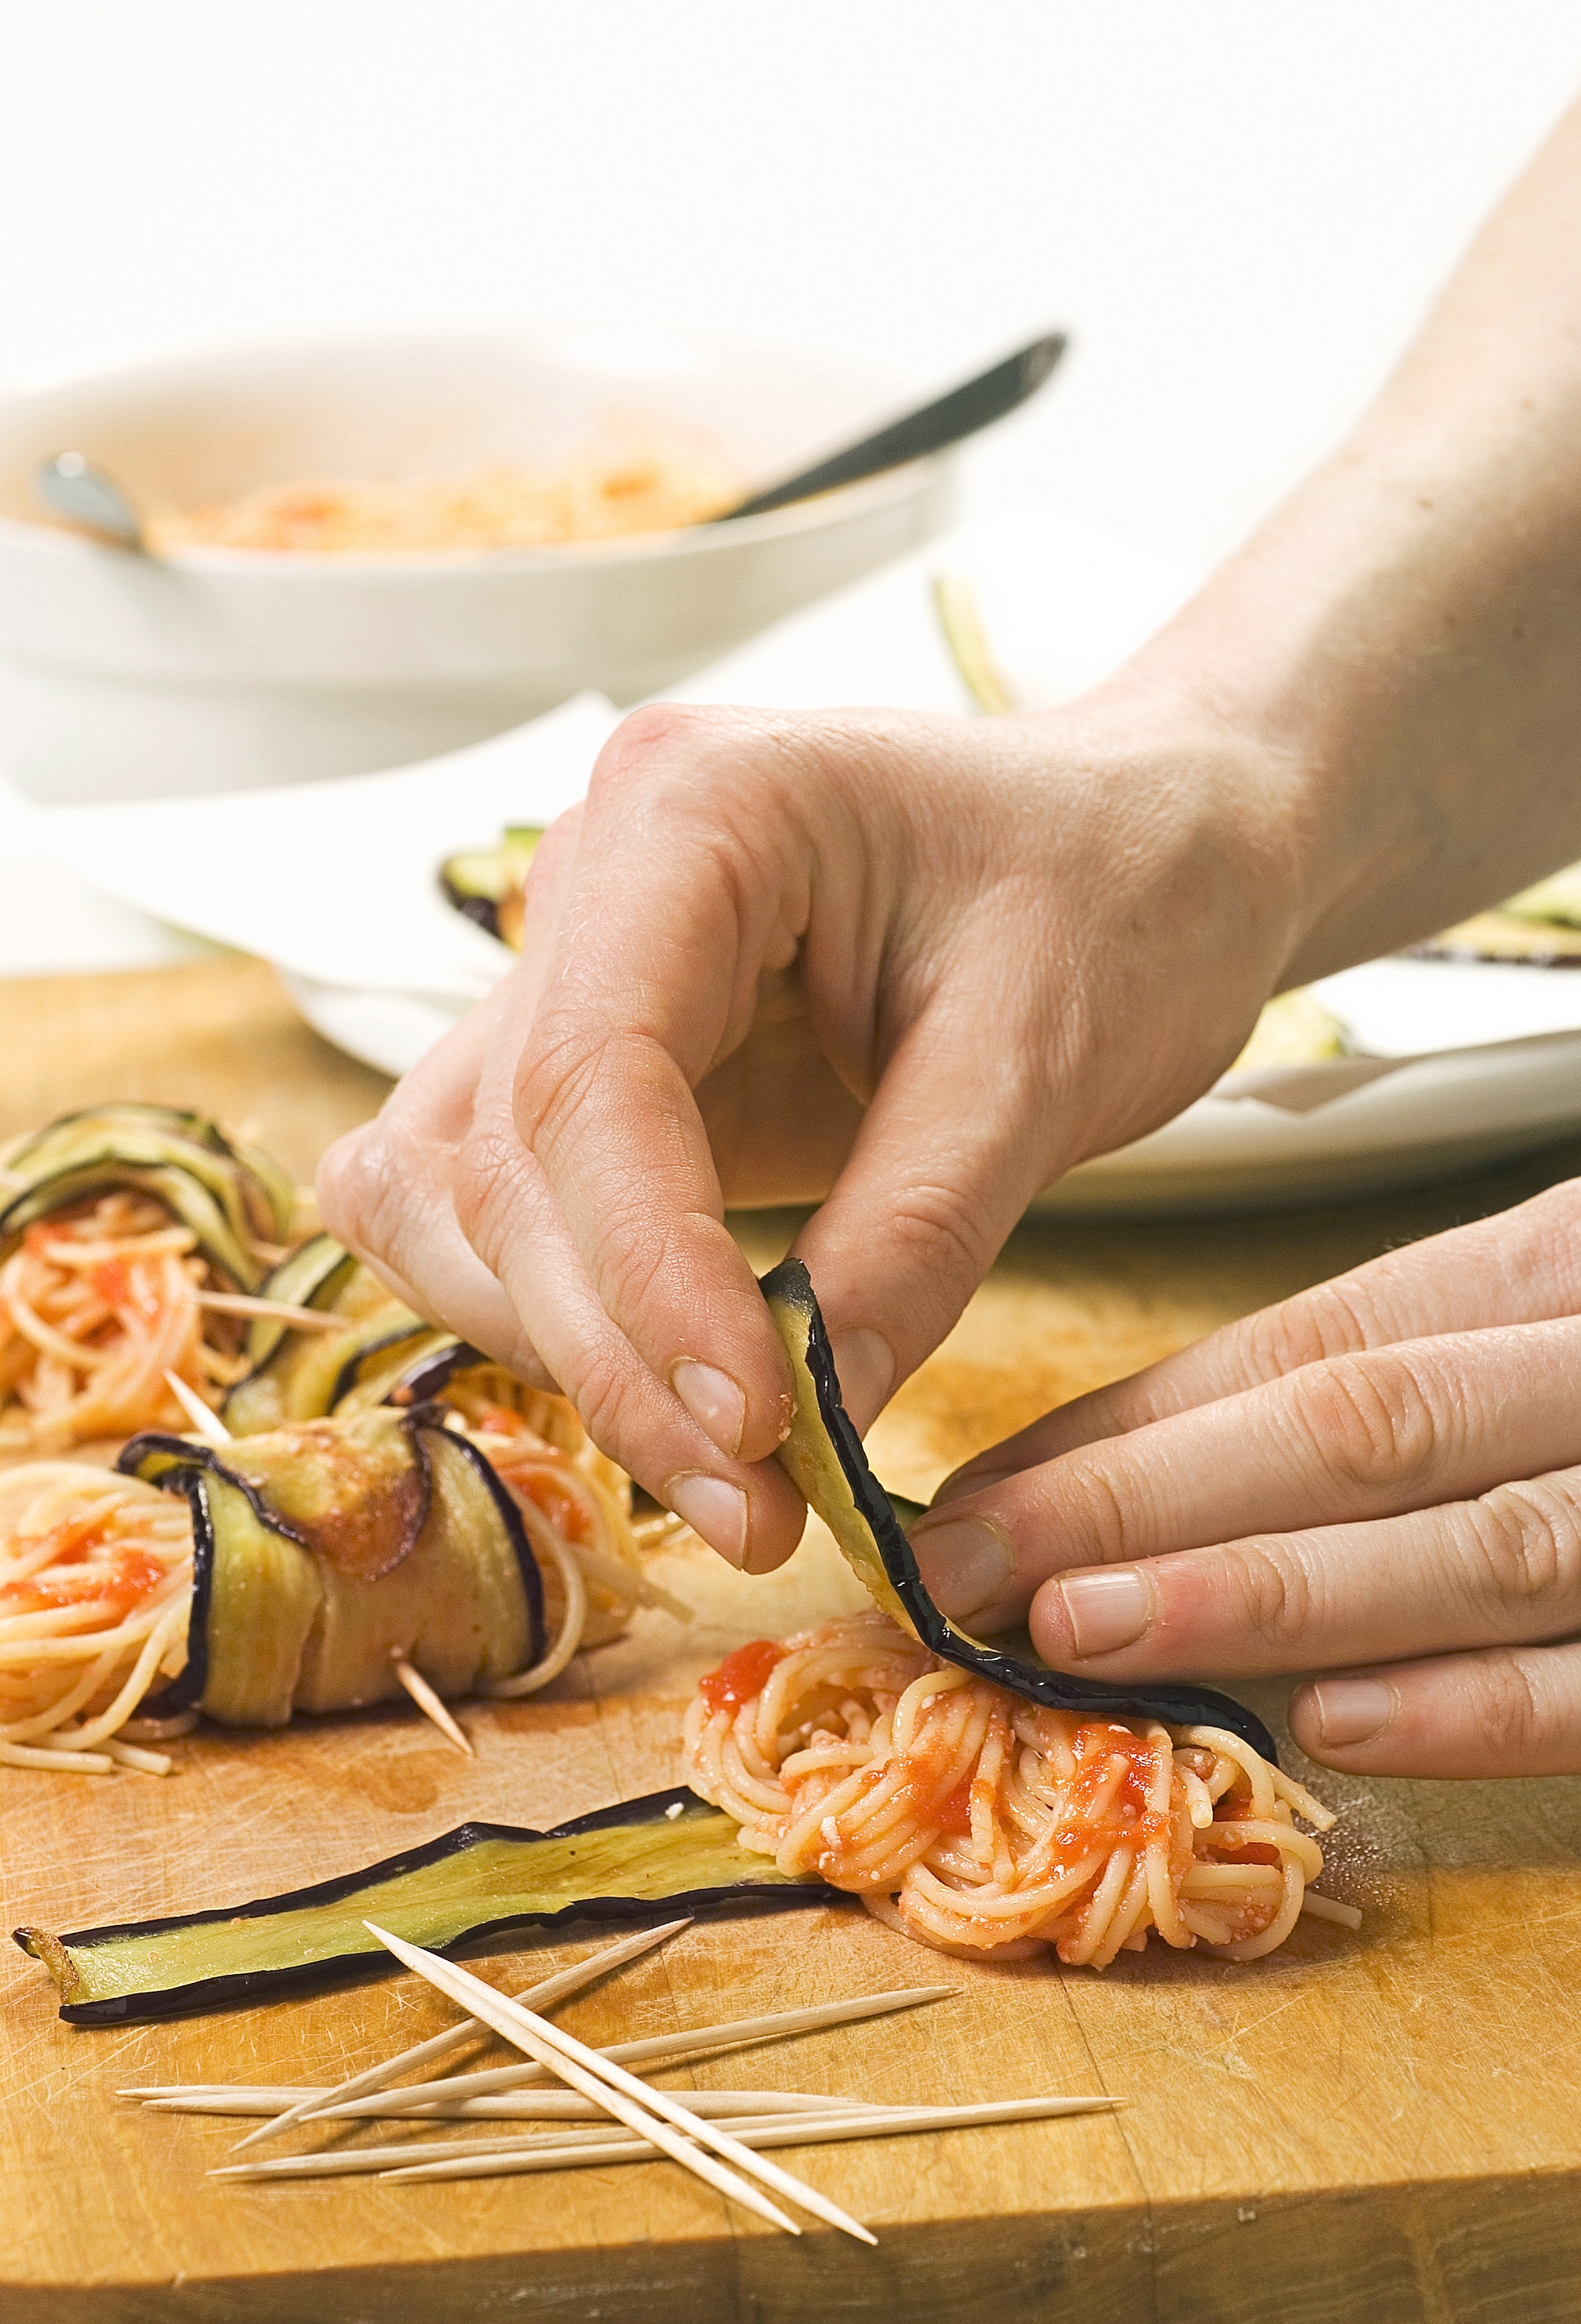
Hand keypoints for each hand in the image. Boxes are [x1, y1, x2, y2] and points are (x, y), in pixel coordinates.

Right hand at [318, 694, 1297, 1568]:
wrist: (1141, 841)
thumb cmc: (1120, 896)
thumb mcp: (1047, 1058)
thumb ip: (917, 1231)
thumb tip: (804, 1422)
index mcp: (694, 809)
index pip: (592, 1077)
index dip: (648, 1277)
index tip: (754, 1429)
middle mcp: (590, 875)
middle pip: (507, 1157)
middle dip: (615, 1355)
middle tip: (755, 1513)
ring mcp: (571, 966)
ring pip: (458, 1193)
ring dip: (562, 1349)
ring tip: (724, 1476)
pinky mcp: (594, 1057)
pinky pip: (490, 1200)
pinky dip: (547, 1308)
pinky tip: (662, 1390)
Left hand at [911, 1179, 1580, 1775]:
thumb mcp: (1555, 1311)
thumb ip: (1407, 1380)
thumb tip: (1143, 1481)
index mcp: (1548, 1271)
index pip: (1307, 1347)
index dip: (1126, 1429)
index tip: (971, 1498)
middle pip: (1353, 1429)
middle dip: (1138, 1503)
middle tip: (965, 1570)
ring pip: (1466, 1548)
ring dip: (1259, 1598)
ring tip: (1082, 1633)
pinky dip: (1469, 1707)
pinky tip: (1324, 1726)